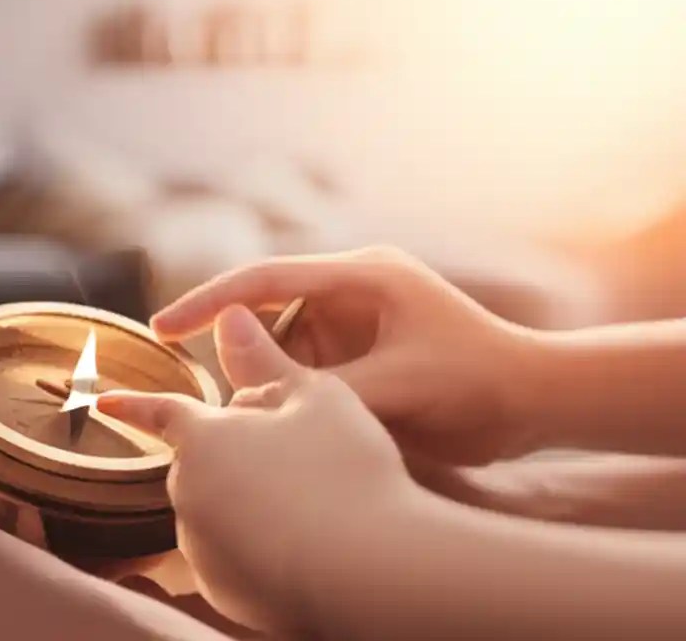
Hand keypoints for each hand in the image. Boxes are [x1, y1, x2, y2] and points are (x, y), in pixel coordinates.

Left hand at [98, 362, 419, 635]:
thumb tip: (229, 315)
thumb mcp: (316, 396)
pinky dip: (260, 550)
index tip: (101, 401)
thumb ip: (264, 359)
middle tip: (304, 457)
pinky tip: (307, 547)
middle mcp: (188, 493)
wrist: (375, 572)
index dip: (134, 403)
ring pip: (221, 510)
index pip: (162, 411)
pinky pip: (234, 558)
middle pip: (206, 462)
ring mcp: (201, 547)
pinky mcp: (223, 591)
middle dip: (238, 453)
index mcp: (203, 438)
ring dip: (250, 502)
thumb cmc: (348, 471)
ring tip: (315, 506)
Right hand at [151, 246, 539, 464]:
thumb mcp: (393, 386)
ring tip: (293, 425)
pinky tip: (310, 426)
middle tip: (241, 409)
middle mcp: (352, 289)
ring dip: (278, 385)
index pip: (261, 278)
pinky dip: (299, 397)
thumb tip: (239, 384)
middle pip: (268, 318)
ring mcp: (357, 319)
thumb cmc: (476, 383)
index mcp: (360, 275)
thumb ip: (313, 382)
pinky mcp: (362, 349)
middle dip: (249, 361)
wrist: (538, 402)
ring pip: (285, 350)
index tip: (162, 328)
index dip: (206, 302)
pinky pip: (309, 369)